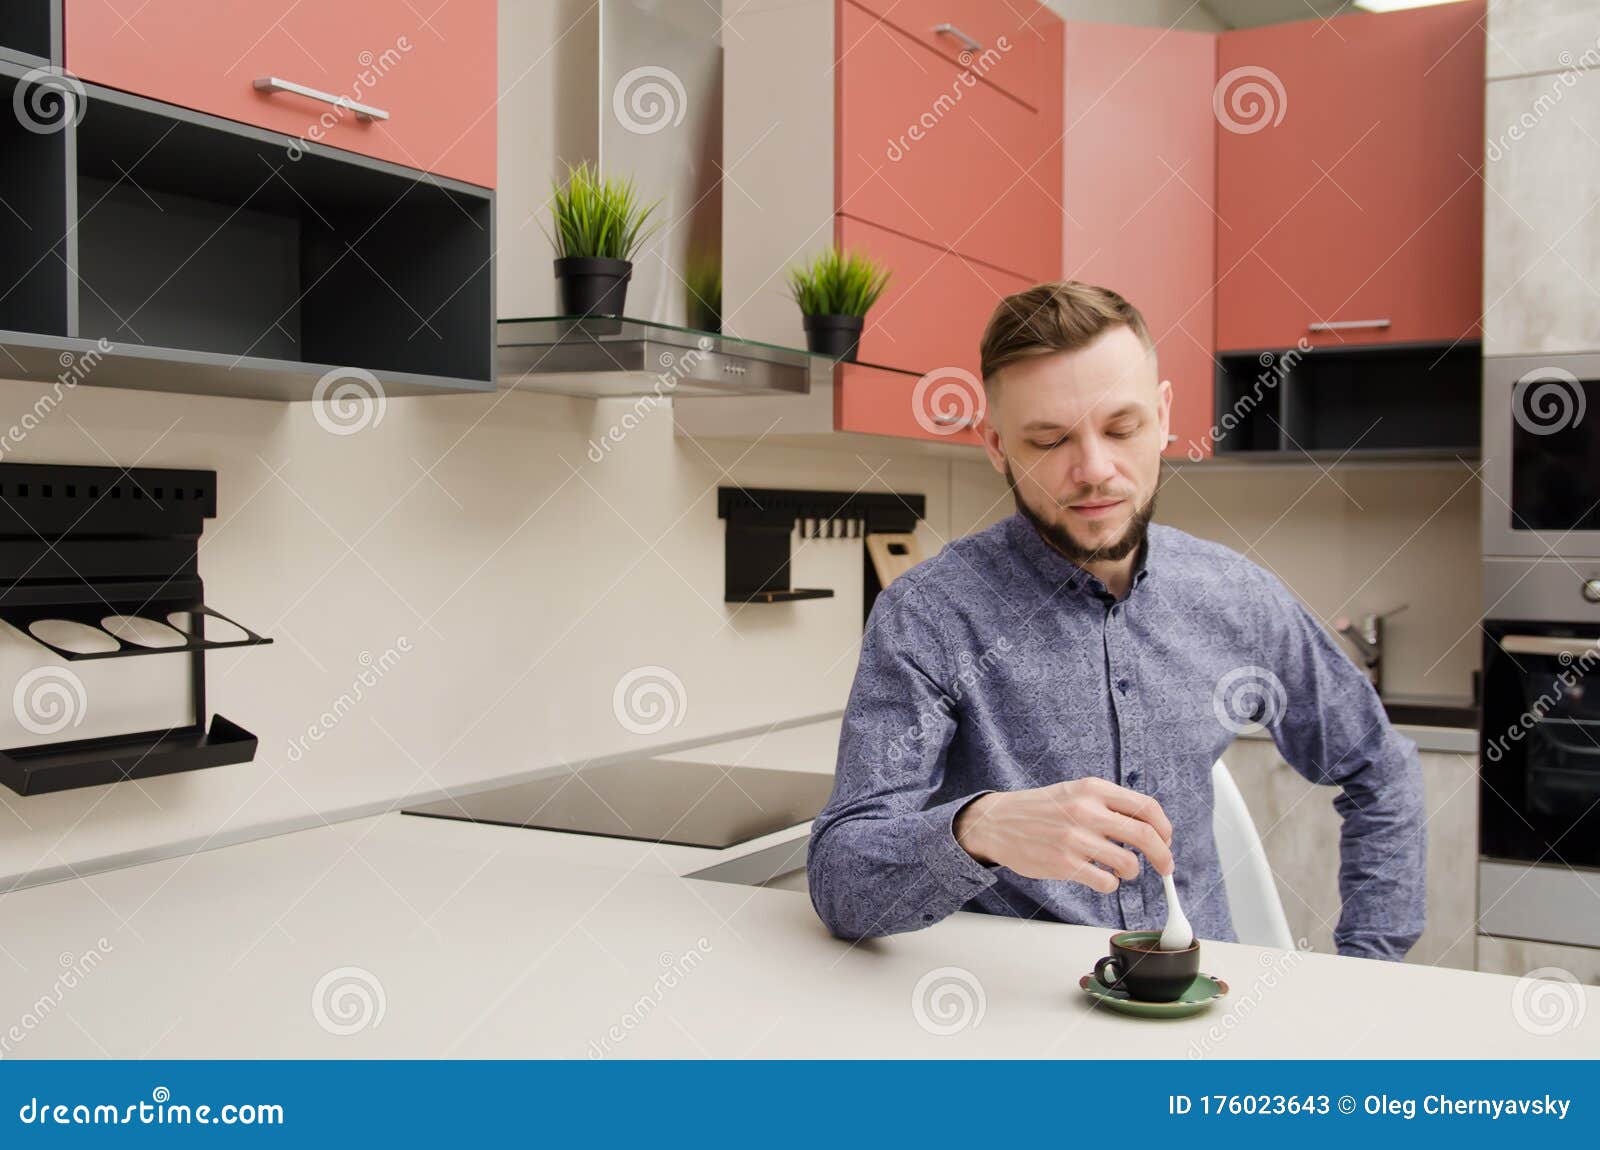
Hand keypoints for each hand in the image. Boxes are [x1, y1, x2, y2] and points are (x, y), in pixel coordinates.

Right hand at [953, 777, 1173, 892]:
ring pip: (1129, 863)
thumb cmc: (1041, 810)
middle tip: (1166, 867)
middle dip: (1163, 856)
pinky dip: (1111, 884)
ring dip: (1132, 872)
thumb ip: (1109, 805)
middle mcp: (1087, 811)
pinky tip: (1099, 877)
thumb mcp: (1075, 793)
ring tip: (1120, 870)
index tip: (1166, 840)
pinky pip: (1107, 882)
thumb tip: (1149, 828)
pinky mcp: (1065, 864)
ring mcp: (1075, 838)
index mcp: (1093, 789)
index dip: (1164, 828)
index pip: (1146, 807)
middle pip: (1145, 835)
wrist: (998, 822)